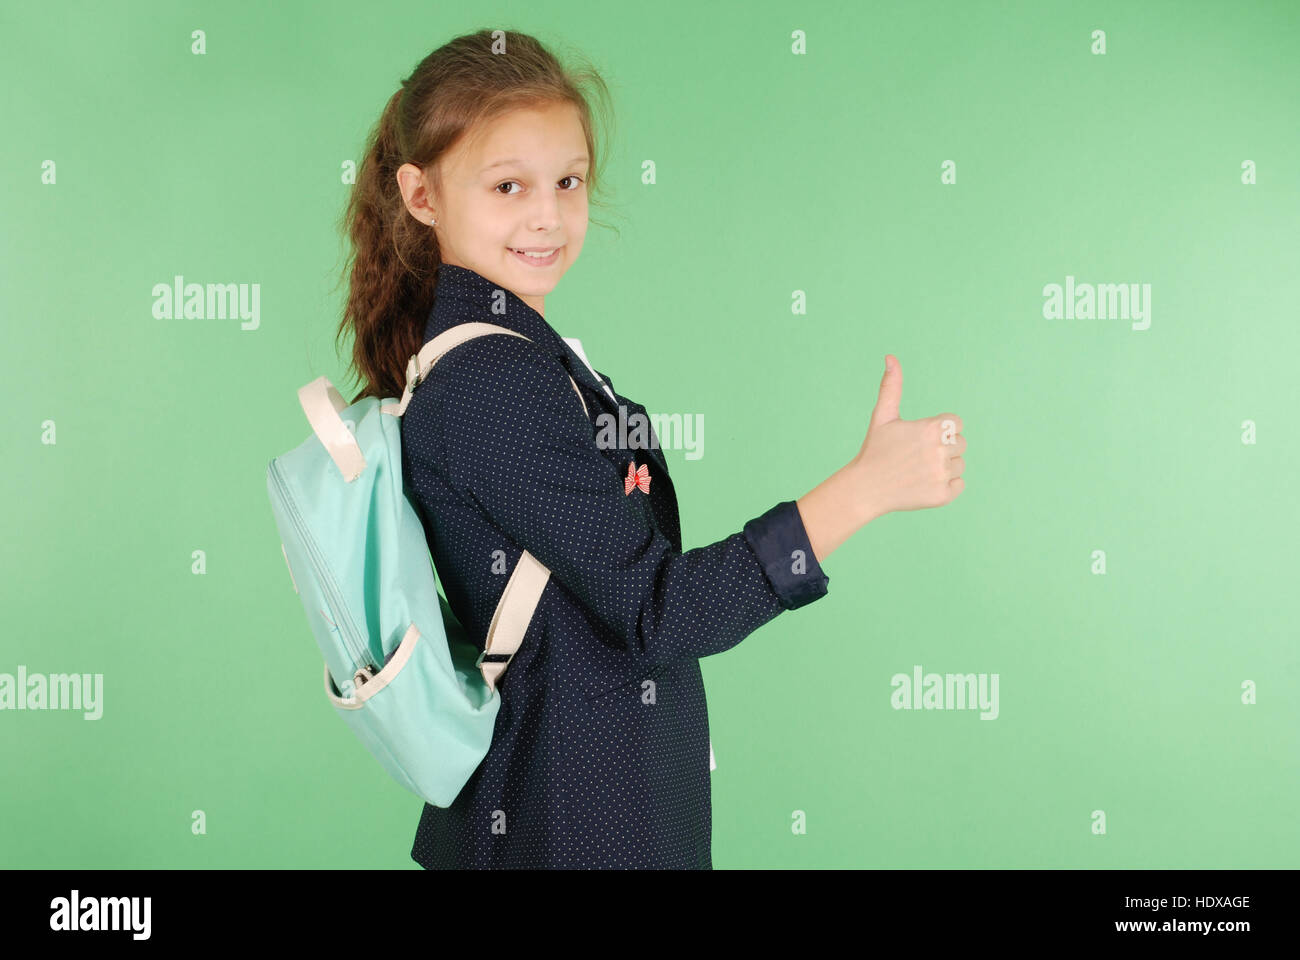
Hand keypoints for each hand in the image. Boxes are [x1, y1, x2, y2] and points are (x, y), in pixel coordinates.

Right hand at [851, 355, 965, 517]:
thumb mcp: (882, 416)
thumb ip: (891, 386)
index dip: (939, 429)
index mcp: (931, 428)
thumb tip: (890, 357)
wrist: (865, 489)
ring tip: (919, 470)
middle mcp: (940, 450)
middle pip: (960, 443)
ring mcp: (942, 474)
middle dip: (942, 448)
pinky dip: (946, 485)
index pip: (955, 423)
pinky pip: (959, 484)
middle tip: (917, 456)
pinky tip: (924, 483)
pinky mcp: (943, 496)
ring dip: (944, 467)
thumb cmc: (875, 449)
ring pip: (960, 464)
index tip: (921, 438)